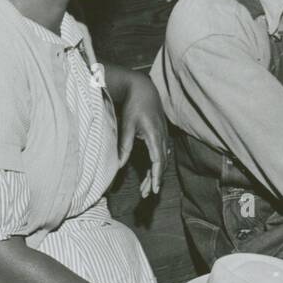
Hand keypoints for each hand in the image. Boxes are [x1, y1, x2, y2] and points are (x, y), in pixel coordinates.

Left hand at [117, 70, 169, 197]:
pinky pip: (161, 154)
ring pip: (161, 160)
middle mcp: (162, 138)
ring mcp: (163, 136)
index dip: (156, 177)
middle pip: (161, 164)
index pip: (158, 161)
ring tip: (145, 188)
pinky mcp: (161, 135)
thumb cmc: (134, 105)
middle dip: (153, 180)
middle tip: (145, 194)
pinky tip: (151, 173)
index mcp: (155, 136)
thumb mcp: (127, 125)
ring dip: (154, 174)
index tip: (154, 189)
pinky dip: (156, 165)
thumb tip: (119, 164)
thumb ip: (125, 145)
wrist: (143, 88)